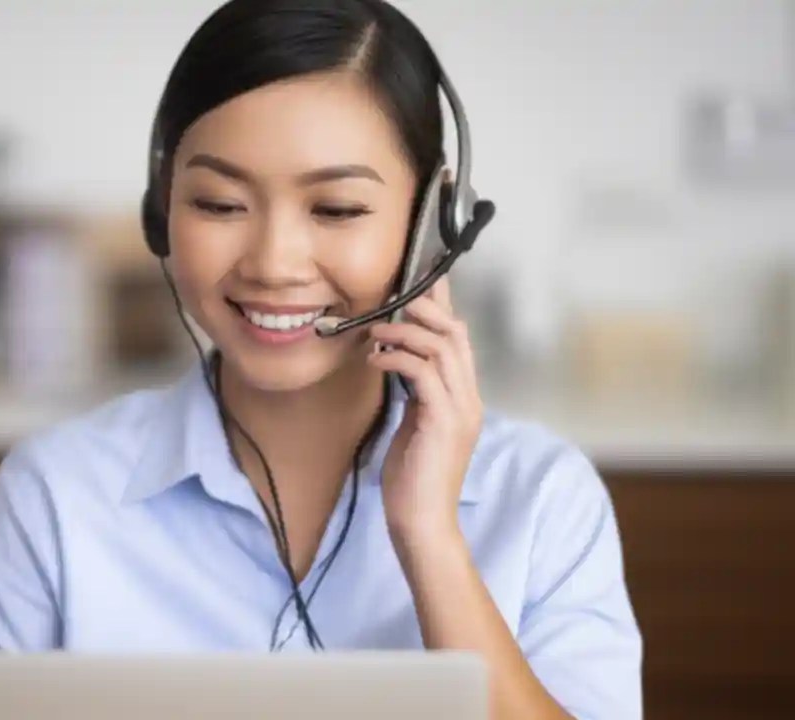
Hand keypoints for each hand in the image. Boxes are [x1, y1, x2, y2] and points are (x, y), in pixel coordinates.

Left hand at [367, 276, 482, 547]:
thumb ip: (414, 395)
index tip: (414, 284)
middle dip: (423, 309)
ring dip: (403, 331)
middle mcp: (469, 398)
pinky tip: (374, 359)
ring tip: (374, 331)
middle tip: (388, 301)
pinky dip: (396, 358)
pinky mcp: (444, 422)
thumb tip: (396, 364)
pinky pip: (424, 373)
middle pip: (456, 332)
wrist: (423, 523)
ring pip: (443, 346)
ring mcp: (461, 410)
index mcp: (463, 398)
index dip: (439, 308)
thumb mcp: (413, 427)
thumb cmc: (413, 480)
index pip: (458, 339)